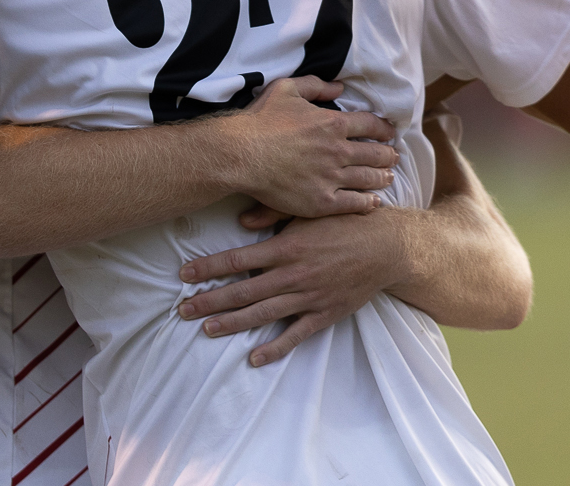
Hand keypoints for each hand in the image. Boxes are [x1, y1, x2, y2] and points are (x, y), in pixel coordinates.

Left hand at [174, 205, 407, 366]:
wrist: (386, 247)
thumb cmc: (345, 224)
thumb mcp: (308, 211)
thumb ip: (273, 214)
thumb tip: (241, 221)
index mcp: (286, 248)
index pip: (237, 260)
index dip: (208, 268)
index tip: (183, 275)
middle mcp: (293, 275)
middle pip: (243, 291)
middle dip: (209, 301)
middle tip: (183, 310)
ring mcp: (308, 297)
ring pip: (263, 314)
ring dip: (232, 323)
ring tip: (206, 329)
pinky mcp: (324, 314)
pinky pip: (296, 335)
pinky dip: (275, 348)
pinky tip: (254, 358)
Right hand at [215, 76, 397, 217]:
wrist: (241, 154)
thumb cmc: (260, 120)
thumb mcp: (286, 89)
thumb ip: (315, 86)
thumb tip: (339, 87)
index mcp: (333, 123)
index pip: (370, 125)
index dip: (383, 129)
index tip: (389, 133)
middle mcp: (339, 151)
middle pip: (375, 154)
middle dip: (388, 155)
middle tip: (394, 157)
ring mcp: (332, 177)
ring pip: (368, 179)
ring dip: (382, 177)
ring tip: (389, 178)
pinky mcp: (322, 201)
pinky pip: (353, 203)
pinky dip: (368, 202)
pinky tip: (374, 202)